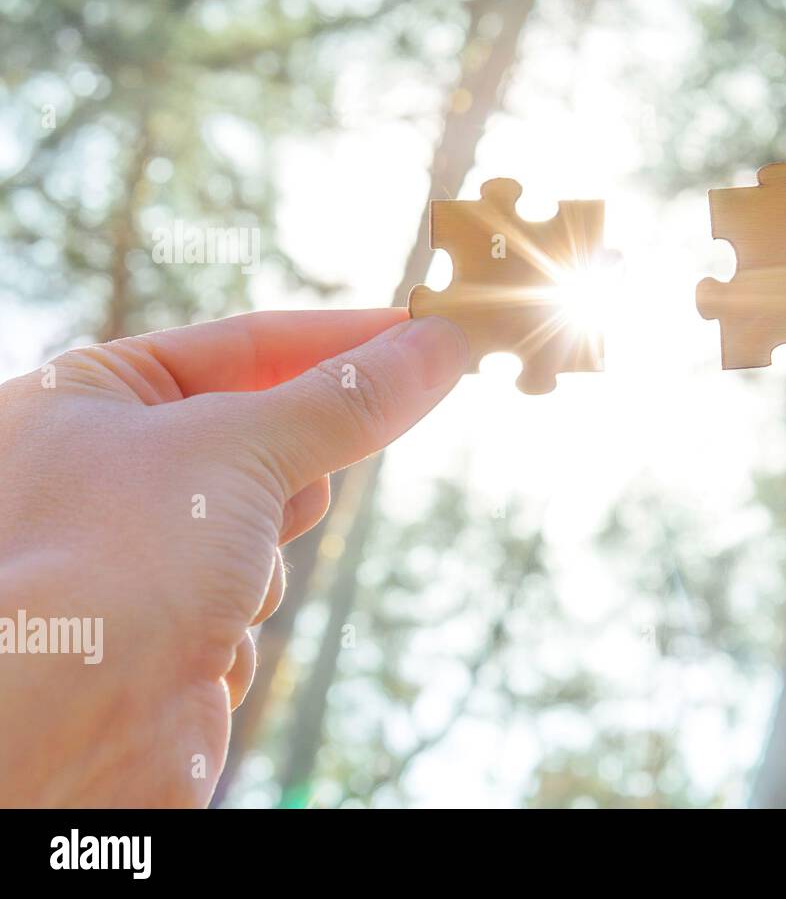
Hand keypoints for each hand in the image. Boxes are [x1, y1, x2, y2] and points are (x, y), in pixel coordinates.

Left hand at [0, 309, 465, 805]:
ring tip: (223, 581)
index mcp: (89, 395)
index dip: (342, 338)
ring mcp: (137, 551)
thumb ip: (347, 398)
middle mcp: (104, 467)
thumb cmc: (112, 560)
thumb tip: (438, 345)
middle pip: (260, 434)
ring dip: (264, 554)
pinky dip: (244, 617)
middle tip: (352, 445)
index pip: (246, 342)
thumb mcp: (241, 448)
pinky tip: (201, 643)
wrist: (65, 734)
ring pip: (265, 522)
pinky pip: (251, 596)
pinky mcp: (167, 627)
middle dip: (297, 464)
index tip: (428, 333)